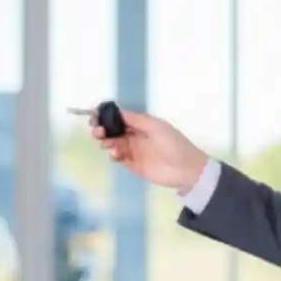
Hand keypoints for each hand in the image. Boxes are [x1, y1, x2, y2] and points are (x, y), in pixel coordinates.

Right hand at [91, 110, 208, 193]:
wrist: (185, 170)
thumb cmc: (173, 144)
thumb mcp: (156, 127)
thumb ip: (136, 119)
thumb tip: (116, 111)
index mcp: (142, 124)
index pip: (120, 117)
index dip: (106, 116)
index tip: (95, 116)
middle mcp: (135, 136)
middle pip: (113, 130)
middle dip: (103, 129)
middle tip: (97, 131)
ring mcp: (133, 151)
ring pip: (113, 143)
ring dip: (106, 141)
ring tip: (107, 143)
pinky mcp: (132, 165)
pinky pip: (118, 158)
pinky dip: (113, 155)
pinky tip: (115, 155)